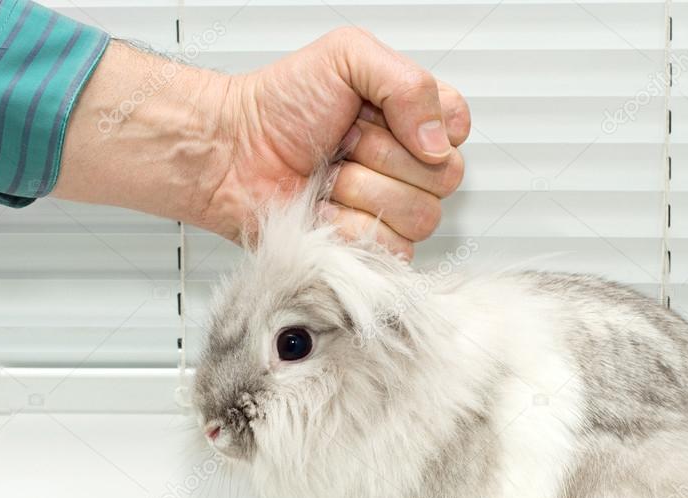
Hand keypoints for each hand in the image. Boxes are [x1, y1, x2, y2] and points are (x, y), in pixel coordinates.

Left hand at [53, 31, 469, 257]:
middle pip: (443, 179)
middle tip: (342, 146)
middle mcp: (405, 164)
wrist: (230, 154)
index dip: (421, 127)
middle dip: (383, 159)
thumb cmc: (277, 105)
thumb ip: (408, 83)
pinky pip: (390, 249)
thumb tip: (439, 139)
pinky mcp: (366, 246)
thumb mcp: (347, 57)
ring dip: (363, 195)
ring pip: (419, 217)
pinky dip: (348, 228)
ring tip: (329, 179)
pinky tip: (324, 211)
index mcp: (410, 117)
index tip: (375, 115)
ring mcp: (387, 208)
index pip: (457, 130)